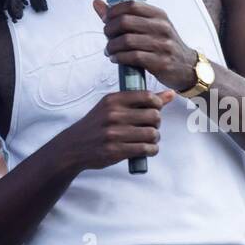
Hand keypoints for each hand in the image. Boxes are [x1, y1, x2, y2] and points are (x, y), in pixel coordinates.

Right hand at [62, 89, 176, 171]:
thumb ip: (140, 100)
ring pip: (152, 134)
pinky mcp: (116, 151)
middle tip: (151, 126)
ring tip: (149, 139)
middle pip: (154, 116)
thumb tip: (170, 94)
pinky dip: (151, 150)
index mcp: (113, 100)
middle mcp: (113, 115)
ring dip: (155, 138)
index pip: (148, 97)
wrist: (73, 146)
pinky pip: (146, 149)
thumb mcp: (113, 107)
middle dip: (157, 123)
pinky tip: (147, 149)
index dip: (158, 104)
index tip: (155, 110)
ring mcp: (114, 134)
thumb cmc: (97, 125)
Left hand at [93, 0, 196, 91]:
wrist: (187, 67)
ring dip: (112, 47)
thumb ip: (123, 16)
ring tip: (109, 51)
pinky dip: (119, 58)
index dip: (113, 12)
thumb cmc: (164, 46)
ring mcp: (162, 45)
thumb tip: (97, 3)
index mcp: (159, 15)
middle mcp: (162, 27)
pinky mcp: (161, 62)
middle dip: (110, 30)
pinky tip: (115, 59)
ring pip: (127, 40)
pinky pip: (133, 57)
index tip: (106, 21)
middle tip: (107, 37)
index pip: (130, 5)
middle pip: (125, 21)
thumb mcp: (149, 27)